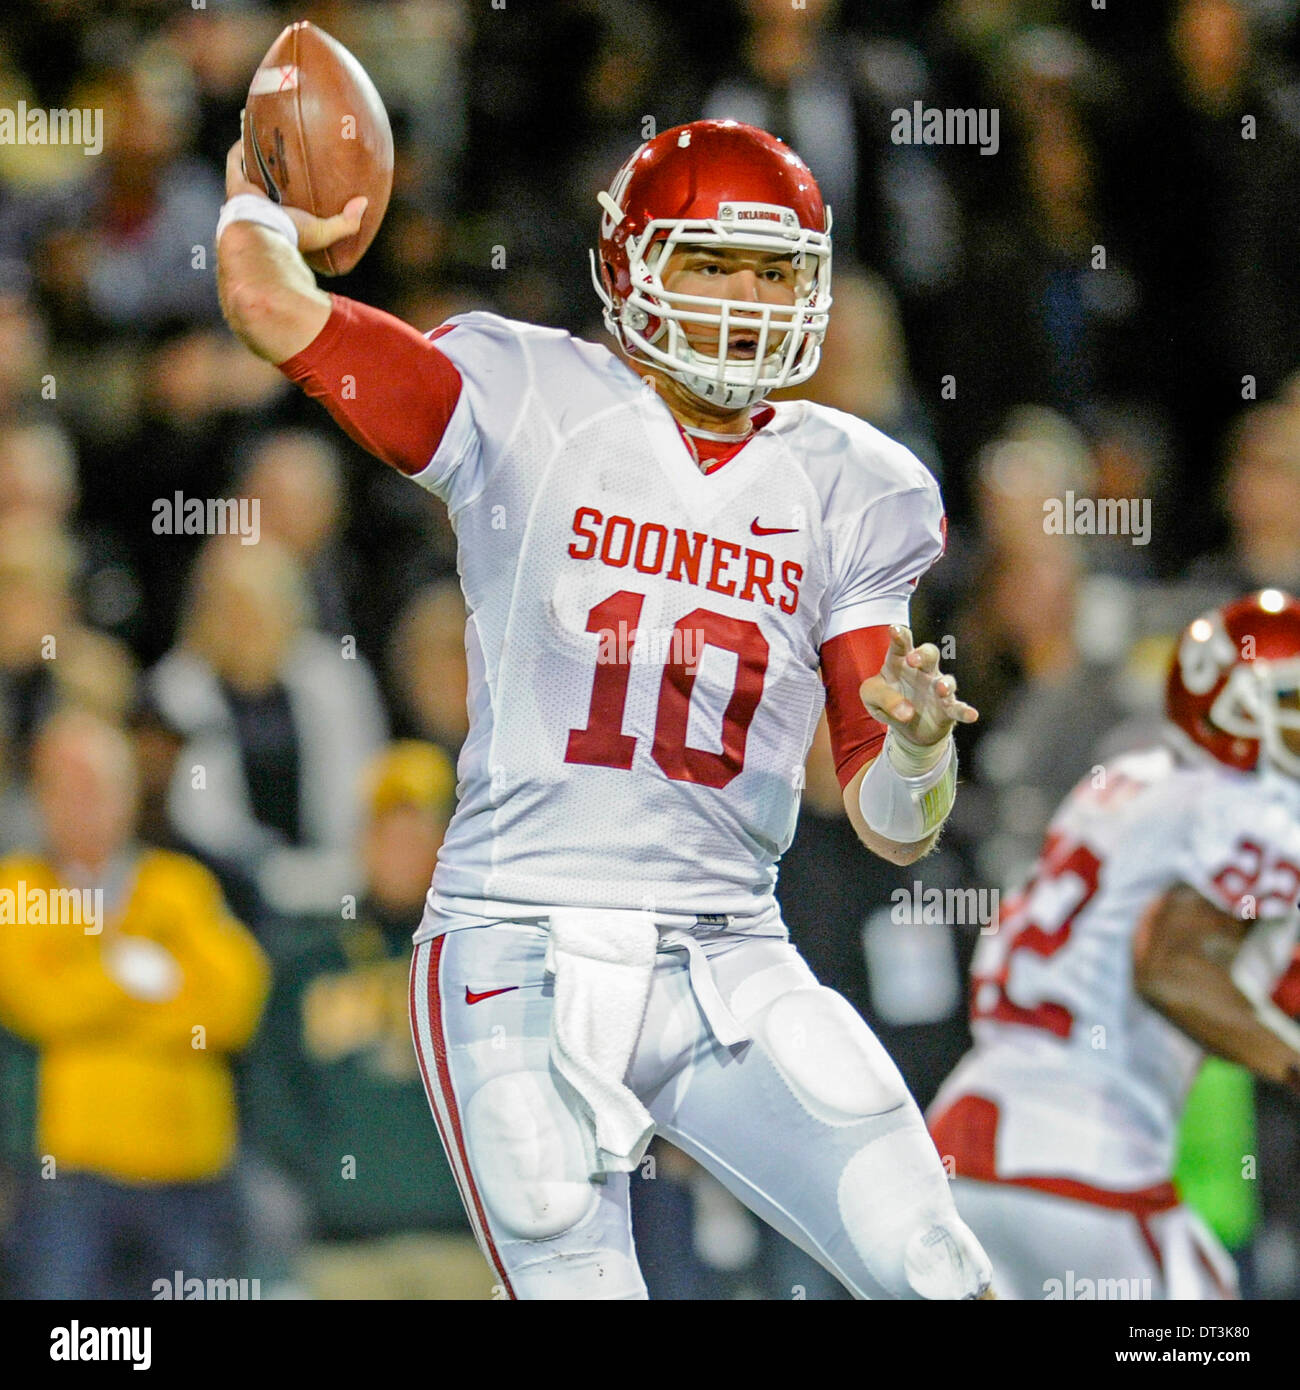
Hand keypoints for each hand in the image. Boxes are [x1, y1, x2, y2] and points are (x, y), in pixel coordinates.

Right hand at [225, 131, 366, 256]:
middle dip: (276, 164)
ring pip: (252, 166)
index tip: (305, 171)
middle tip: (285, 147)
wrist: (262, 233)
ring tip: (266, 130)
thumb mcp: (324, 232)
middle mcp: (263, 203)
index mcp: (281, 215)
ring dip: (258, 149)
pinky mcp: (235, 182)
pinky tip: (250, 124)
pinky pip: (236, 159)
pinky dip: (241, 144)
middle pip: (270, 178)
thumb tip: (364, 203)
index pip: (289, 199)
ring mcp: (248, 192)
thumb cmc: (292, 235)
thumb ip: (347, 222)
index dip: (296, 186)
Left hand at [858, 625, 977, 747]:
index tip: (894, 630)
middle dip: (923, 654)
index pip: (901, 644)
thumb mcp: (871, 697)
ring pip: (947, 680)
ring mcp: (937, 689)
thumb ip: (882, 697)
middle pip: (929, 653)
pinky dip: (965, 711)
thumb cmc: (887, 701)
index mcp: (899, 661)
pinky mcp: (947, 709)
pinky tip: (972, 715)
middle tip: (913, 660)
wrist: (906, 728)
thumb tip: (905, 711)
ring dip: (945, 684)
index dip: (899, 636)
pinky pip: (958, 708)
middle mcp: (922, 671)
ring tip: (941, 689)